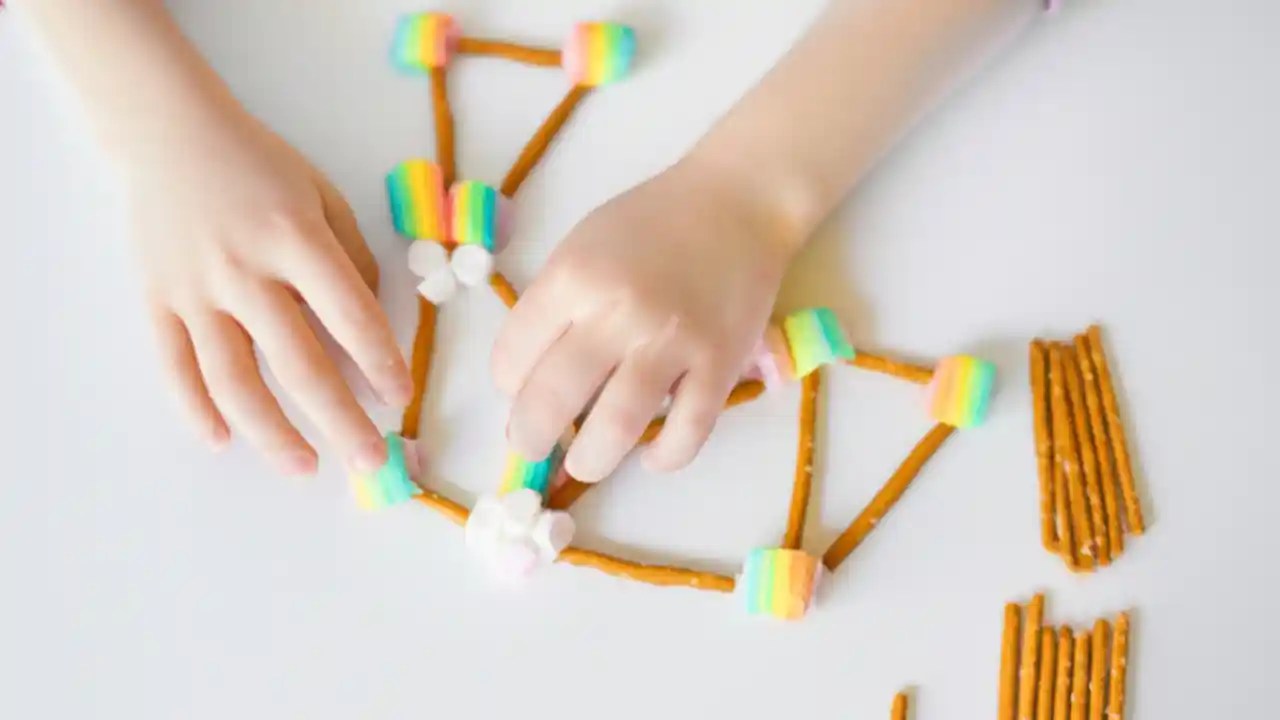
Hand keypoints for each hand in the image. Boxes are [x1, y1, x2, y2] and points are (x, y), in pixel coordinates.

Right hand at [132, 106, 411, 475]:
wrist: (168, 134)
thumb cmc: (260, 167)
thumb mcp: (323, 198)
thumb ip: (351, 262)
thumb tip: (372, 331)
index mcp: (295, 238)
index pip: (349, 315)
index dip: (381, 363)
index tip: (402, 399)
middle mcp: (244, 270)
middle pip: (299, 364)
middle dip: (340, 420)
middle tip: (370, 460)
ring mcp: (194, 290)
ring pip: (234, 380)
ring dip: (272, 433)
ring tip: (305, 467)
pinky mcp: (156, 301)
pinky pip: (175, 367)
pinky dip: (196, 409)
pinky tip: (223, 441)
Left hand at [492, 159, 798, 481]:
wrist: (737, 200)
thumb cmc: (652, 223)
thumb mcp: (583, 245)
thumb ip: (556, 305)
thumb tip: (529, 379)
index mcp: (573, 277)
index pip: (514, 355)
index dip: (508, 385)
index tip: (518, 394)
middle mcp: (617, 312)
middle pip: (552, 399)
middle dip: (531, 435)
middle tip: (533, 444)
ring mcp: (672, 342)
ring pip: (615, 428)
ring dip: (590, 460)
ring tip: (584, 463)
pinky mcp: (720, 364)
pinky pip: (687, 433)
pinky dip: (665, 457)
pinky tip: (651, 457)